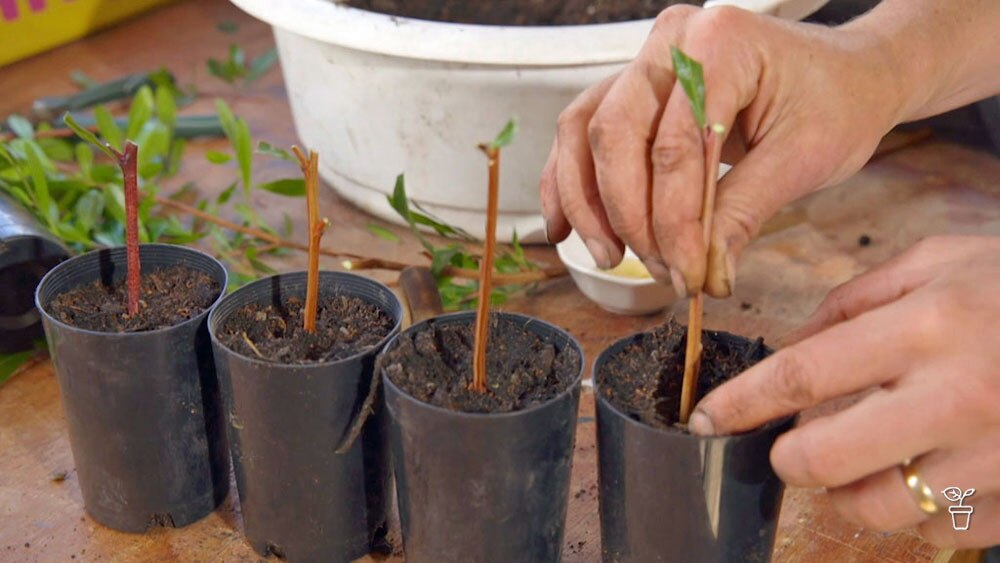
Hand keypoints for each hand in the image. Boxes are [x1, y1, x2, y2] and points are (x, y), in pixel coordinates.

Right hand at [540, 4, 911, 296]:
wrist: (848, 76)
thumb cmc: (836, 102)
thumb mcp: (803, 160)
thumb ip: (743, 213)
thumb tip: (705, 272)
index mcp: (719, 43)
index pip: (675, 146)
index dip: (673, 221)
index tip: (686, 274)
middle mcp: (671, 43)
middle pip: (614, 134)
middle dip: (626, 215)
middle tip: (657, 269)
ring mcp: (646, 62)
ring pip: (584, 131)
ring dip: (587, 202)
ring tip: (609, 255)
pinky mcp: (634, 90)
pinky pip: (583, 133)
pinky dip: (570, 182)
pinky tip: (564, 226)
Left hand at [689, 235, 999, 547]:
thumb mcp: (941, 260)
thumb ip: (857, 298)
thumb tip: (790, 343)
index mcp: (927, 326)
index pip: (802, 374)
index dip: (740, 403)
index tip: (702, 420)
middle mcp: (955, 395)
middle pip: (822, 459)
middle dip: (792, 459)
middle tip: (797, 445)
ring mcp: (992, 455)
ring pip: (876, 508)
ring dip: (853, 489)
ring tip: (875, 455)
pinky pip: (940, 531)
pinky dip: (922, 509)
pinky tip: (937, 469)